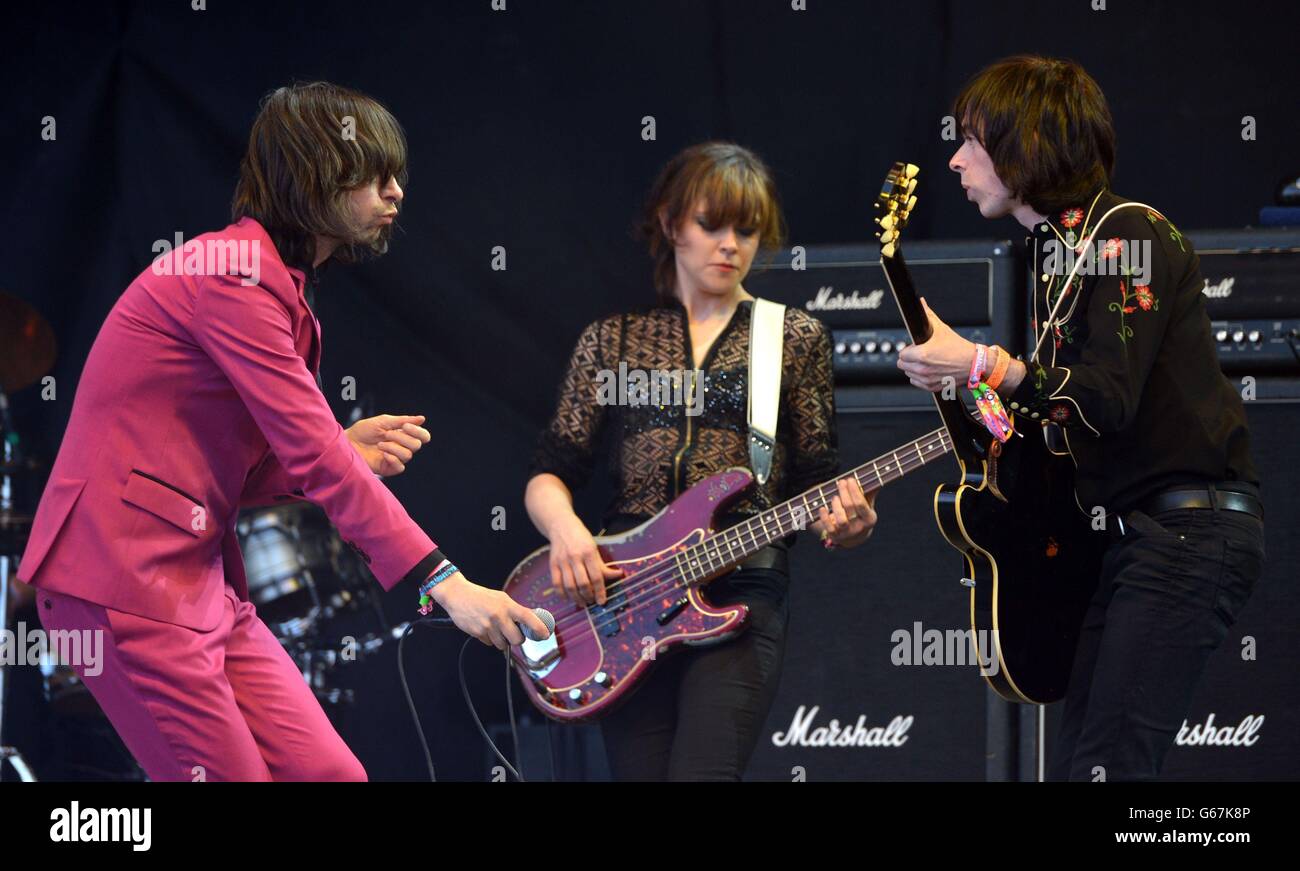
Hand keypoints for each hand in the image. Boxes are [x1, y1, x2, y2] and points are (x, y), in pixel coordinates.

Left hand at [345, 414, 429, 476]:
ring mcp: (395, 458)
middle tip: (387, 434)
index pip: (423, 436)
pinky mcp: (388, 469)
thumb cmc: (363, 431)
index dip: (419, 432)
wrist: (348, 442)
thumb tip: (422, 418)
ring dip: (394, 447)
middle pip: (416, 445)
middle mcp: (402, 447)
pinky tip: (382, 454)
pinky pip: (400, 467)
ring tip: (380, 444)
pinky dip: (393, 458)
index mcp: (403, 435)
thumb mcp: (383, 421)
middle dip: (402, 438)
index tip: (405, 426)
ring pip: (408, 455)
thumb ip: (402, 420)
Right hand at [431, 574, 549, 649]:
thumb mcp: (501, 598)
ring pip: (503, 644)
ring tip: (495, 628)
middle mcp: (499, 616)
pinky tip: (484, 628)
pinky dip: (490, 639)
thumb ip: (515, 609)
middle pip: (517, 640)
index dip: (539, 628)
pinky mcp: (478, 633)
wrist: (457, 595)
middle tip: (512, 633)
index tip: (545, 635)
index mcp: (507, 605)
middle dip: (516, 640)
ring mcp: (488, 626)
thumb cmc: (481, 596)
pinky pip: (490, 643)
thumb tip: (532, 619)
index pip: (528, 617)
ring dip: (502, 640)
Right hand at [548, 516, 623, 605]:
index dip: (600, 591)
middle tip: (591, 601)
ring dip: (576, 598)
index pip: (596, 576)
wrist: (561, 526)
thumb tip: (618, 575)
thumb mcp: (595, 548)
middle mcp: (575, 557)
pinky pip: (556, 584)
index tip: (602, 601)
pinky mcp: (552, 564)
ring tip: (582, 602)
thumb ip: (603, 565)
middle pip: (582, 583)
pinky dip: (562, 594)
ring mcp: (562, 561)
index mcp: (589, 552)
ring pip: (569, 586)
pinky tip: (568, 598)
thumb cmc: (581, 538)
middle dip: (588, 596)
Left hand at [810, 477, 878, 548]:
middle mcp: (859, 527)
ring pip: (841, 519)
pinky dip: (824, 517)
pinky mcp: (836, 536)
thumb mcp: (867, 506)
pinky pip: (829, 528)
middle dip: (844, 492)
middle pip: (850, 507)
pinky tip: (822, 507)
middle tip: (841, 482)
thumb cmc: (861, 515)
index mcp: (869, 518)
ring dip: (836, 505)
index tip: (850, 479)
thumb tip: (877, 475)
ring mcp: (847, 533)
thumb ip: (870, 492)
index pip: (861, 503)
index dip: (854, 490)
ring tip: (835, 496)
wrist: (855, 538)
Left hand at [896, 298, 977, 392]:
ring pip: (908, 373)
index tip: (914, 348)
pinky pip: (916, 382)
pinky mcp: (931, 387)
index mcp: (922, 354)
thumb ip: (928, 316)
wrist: (973, 364)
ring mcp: (926, 379)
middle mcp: (922, 368)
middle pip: (902, 364)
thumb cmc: (959, 348)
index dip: (908, 349)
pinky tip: (929, 370)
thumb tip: (921, 303)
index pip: (901, 354)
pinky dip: (920, 378)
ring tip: (926, 362)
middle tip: (919, 354)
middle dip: (909, 359)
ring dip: (913, 368)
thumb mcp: (942, 329)